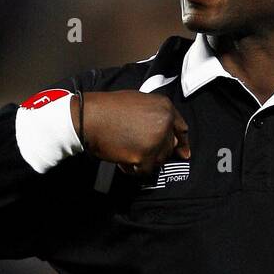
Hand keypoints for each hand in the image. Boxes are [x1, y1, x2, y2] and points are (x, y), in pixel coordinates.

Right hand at [71, 91, 189, 177]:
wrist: (90, 118)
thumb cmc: (109, 109)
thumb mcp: (139, 103)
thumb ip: (157, 117)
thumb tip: (174, 141)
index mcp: (165, 107)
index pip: (181, 129)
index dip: (183, 143)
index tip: (184, 154)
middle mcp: (164, 122)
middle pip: (169, 148)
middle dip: (155, 152)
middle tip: (136, 148)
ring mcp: (156, 139)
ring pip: (159, 161)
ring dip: (144, 161)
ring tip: (127, 150)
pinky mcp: (145, 156)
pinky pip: (145, 171)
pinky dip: (134, 169)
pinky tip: (123, 159)